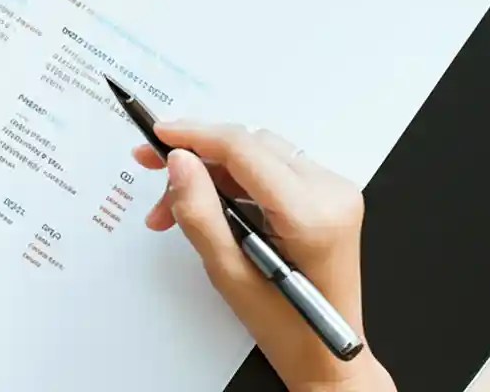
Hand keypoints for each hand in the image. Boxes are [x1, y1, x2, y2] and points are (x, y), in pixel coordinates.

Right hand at [134, 122, 396, 391]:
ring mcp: (334, 191)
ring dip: (213, 174)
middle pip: (250, 146)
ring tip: (175, 210)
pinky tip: (209, 207)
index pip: (245, 150)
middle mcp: (331, 192)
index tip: (157, 134)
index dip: (196, 136)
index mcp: (311, 214)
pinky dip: (235, 182)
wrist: (327, 355)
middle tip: (155, 179)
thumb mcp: (230, 274)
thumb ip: (200, 214)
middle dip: (197, 159)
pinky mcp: (327, 196)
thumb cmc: (286, 326)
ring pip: (258, 154)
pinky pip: (272, 169)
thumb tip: (179, 162)